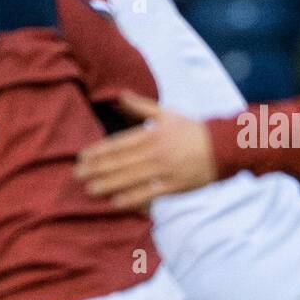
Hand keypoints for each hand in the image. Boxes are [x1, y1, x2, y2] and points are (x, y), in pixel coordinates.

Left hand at [74, 93, 216, 209]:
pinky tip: (116, 203)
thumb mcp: (166, 114)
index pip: (119, 143)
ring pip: (130, 178)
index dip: (98, 151)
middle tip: (76, 175)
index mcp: (151, 134)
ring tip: (89, 189)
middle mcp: (155, 152)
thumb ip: (140, 106)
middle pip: (120, 162)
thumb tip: (119, 96)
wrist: (223, 147)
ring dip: (108, 184)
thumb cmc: (191, 130)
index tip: (81, 157)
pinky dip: (132, 198)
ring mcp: (164, 170)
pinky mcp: (174, 186)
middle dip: (96, 169)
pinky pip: (150, 193)